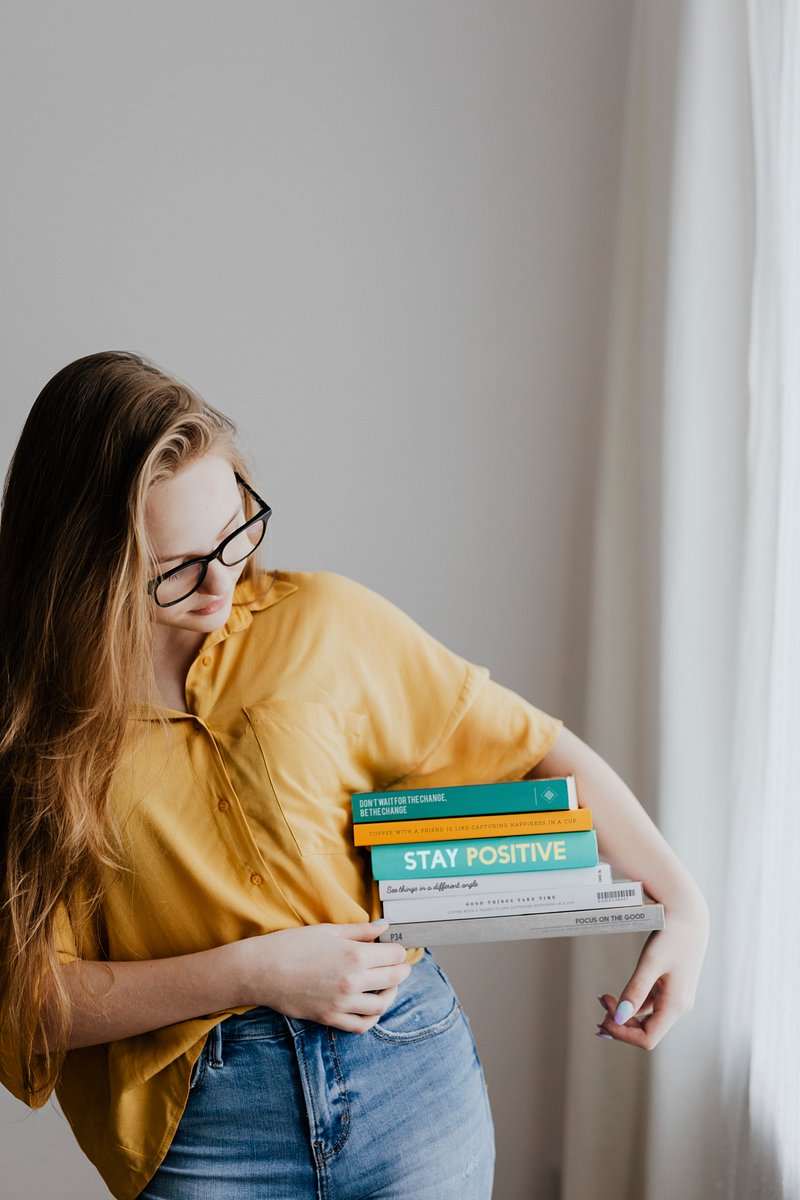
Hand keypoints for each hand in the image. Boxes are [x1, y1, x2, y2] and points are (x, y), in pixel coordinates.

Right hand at [234, 921, 411, 1032]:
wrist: (263, 970)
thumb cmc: (293, 945)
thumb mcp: (329, 931)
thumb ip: (360, 930)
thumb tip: (384, 926)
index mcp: (354, 955)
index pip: (394, 956)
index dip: (399, 951)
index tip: (396, 948)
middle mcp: (353, 981)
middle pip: (394, 979)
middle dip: (401, 971)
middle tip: (400, 966)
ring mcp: (342, 1002)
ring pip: (382, 1005)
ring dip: (390, 995)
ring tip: (387, 986)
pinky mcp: (330, 1017)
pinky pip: (361, 1025)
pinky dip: (372, 1018)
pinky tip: (371, 1007)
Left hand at [595, 897, 708, 1049]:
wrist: (689, 914)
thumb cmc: (671, 935)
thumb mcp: (651, 961)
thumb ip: (636, 990)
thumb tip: (619, 1018)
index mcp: (676, 1005)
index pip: (647, 1038)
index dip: (622, 1034)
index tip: (602, 1018)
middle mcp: (679, 1007)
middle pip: (646, 1031)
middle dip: (620, 1024)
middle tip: (600, 1004)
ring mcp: (676, 998)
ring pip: (646, 1019)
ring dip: (623, 1014)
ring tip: (602, 999)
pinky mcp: (671, 989)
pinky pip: (649, 1005)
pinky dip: (631, 1003)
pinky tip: (615, 996)